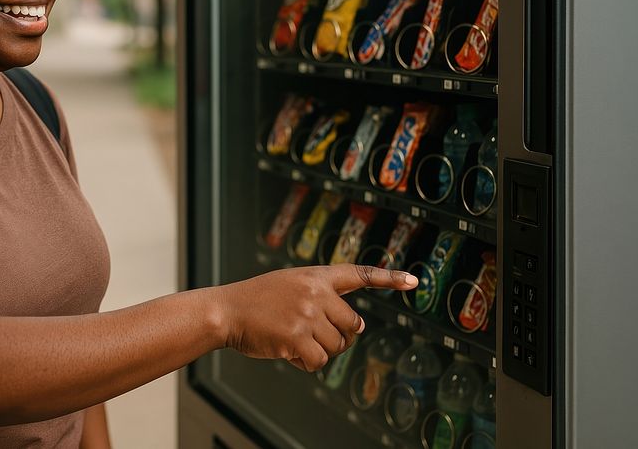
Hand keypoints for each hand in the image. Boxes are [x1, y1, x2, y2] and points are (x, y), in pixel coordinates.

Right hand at [216, 264, 416, 372]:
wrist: (226, 311)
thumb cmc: (256, 301)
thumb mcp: (290, 285)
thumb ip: (321, 298)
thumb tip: (355, 328)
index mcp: (315, 276)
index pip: (358, 274)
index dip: (387, 278)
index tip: (412, 281)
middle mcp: (315, 292)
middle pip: (352, 326)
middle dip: (337, 337)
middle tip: (312, 334)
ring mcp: (307, 315)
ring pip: (336, 347)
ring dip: (319, 351)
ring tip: (292, 339)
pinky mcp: (297, 337)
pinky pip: (319, 362)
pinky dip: (306, 363)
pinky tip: (287, 351)